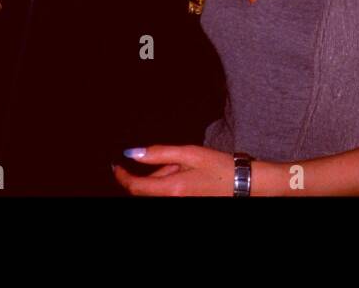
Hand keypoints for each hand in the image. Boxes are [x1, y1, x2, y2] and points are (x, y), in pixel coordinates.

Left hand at [112, 145, 233, 196]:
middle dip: (154, 173)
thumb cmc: (219, 167)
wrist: (243, 184)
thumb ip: (159, 153)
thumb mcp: (189, 153)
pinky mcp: (187, 204)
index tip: (116, 166)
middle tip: (175, 161)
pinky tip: (189, 178)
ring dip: (165, 178)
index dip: (122, 177)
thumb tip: (133, 153)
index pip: (136, 187)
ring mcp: (180, 204)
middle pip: (148, 189)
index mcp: (172, 188)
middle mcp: (174, 202)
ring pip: (159, 191)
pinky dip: (172, 185)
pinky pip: (169, 195)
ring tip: (188, 168)